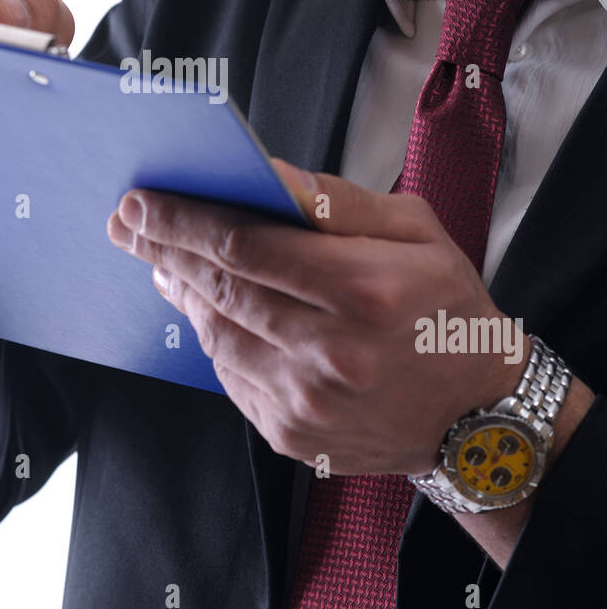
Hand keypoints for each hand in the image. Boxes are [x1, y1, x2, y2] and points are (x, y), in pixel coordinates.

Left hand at [106, 159, 527, 475]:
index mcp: (363, 290)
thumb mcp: (417, 233)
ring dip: (183, 293)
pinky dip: (214, 337)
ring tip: (166, 262)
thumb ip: (338, 203)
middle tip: (128, 224)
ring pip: (215, 334)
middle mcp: (330, 351)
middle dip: (163, 249)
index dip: (183, 221)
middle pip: (219, 288)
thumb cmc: (448, 312)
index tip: (142, 202)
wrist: (479, 416)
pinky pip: (229, 375)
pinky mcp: (290, 433)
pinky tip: (212, 310)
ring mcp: (306, 400)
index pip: (245, 246)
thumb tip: (268, 175)